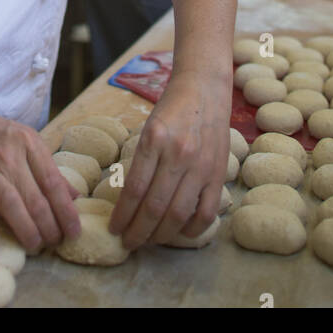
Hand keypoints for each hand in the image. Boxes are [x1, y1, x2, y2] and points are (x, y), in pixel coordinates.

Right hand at [0, 104, 80, 252]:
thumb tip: (75, 197)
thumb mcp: (27, 141)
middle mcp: (9, 156)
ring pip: (11, 204)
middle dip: (49, 227)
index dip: (66, 211)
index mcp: (29, 143)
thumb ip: (49, 168)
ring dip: (27, 230)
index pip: (53, 182)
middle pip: (35, 198)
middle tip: (55, 243)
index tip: (74, 231)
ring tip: (35, 246)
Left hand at [108, 69, 229, 249]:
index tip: (114, 229)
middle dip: (138, 232)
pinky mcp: (218, 173)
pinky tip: (180, 232)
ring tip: (149, 241)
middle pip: (154, 207)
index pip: (134, 189)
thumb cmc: (171, 108)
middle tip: (128, 243)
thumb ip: (141, 162)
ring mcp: (201, 165)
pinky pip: (206, 212)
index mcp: (154, 140)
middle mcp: (178, 153)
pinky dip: (192, 229)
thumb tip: (129, 202)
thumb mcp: (148, 129)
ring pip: (178, 214)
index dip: (122, 216)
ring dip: (160, 236)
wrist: (204, 89)